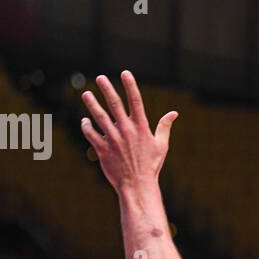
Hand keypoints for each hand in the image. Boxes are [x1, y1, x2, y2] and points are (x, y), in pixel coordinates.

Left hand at [81, 71, 178, 191]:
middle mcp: (126, 130)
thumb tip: (174, 113)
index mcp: (141, 127)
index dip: (130, 85)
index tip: (125, 73)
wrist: (137, 185)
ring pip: (99, 117)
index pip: (135, 101)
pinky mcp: (102, 149)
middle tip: (100, 78)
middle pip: (114, 104)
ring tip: (86, 94)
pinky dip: (86, 126)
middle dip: (107, 89)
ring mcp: (113, 139)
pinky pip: (91, 134)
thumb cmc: (151, 165)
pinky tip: (85, 121)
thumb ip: (164, 127)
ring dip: (92, 104)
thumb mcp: (161, 145)